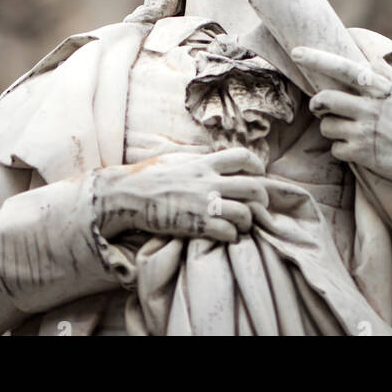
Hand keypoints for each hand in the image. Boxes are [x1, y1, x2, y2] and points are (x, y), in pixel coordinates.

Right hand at [94, 146, 267, 243]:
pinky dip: (232, 236)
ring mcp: (204, 204)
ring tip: (242, 224)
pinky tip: (226, 236)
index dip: (257, 166)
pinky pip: (229, 233)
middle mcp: (209, 181)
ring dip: (248, 221)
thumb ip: (198, 158)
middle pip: (253, 188)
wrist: (129, 195)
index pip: (243, 157)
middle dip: (262, 199)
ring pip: (245, 213)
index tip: (258, 174)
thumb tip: (212, 155)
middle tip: (258, 205)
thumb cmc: (149, 175)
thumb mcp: (176, 158)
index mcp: (204, 163)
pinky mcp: (197, 225)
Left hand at [293, 47, 391, 211]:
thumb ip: (388, 75)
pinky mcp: (364, 156)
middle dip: (317, 104)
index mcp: (381, 89)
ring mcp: (366, 132)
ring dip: (331, 128)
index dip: (318, 59)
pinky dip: (341, 149)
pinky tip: (356, 149)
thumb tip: (372, 57)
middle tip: (322, 107)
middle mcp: (370, 108)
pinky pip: (336, 149)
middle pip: (325, 99)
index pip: (343, 68)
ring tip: (347, 131)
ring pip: (327, 126)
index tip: (296, 52)